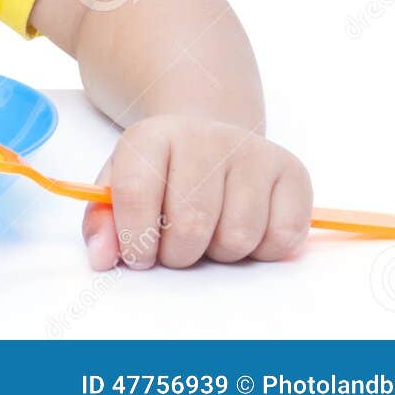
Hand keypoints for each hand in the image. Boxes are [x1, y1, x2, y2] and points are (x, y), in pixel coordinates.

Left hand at [81, 115, 312, 269]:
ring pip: (238, 237)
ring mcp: (253, 152)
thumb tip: (102, 258)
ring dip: (219, 253)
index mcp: (152, 136)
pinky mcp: (293, 172)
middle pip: (191, 224)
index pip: (136, 194)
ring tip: (209, 232)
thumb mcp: (120, 186)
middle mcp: (205, 137)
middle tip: (175, 246)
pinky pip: (282, 238)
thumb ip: (103, 222)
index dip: (134, 239)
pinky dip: (261, 251)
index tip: (138, 255)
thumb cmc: (161, 172)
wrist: (209, 138)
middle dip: (178, 254)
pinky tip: (244, 228)